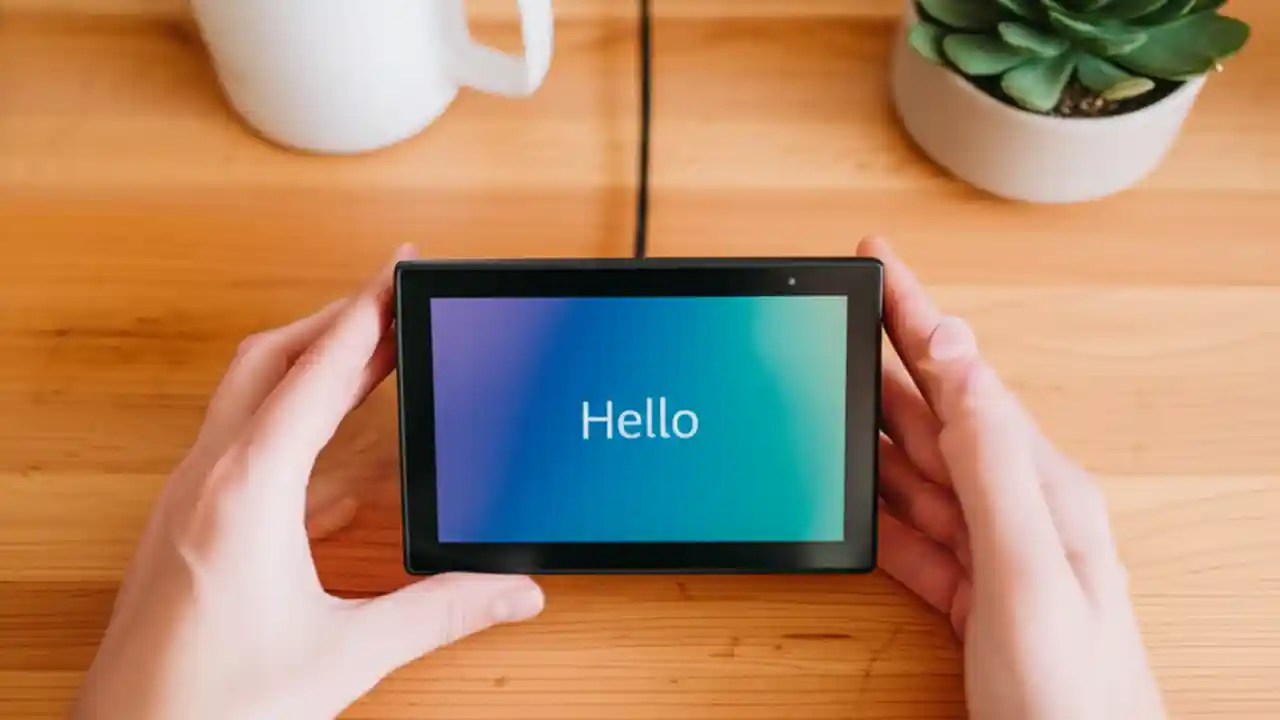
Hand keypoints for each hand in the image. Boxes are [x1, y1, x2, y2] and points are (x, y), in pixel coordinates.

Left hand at [75, 246, 544, 719]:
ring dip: (314, 367)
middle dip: (340, 318)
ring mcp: (189, 501)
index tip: (400, 268)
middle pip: (274, 360)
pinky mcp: (186, 527)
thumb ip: (438, 614)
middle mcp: (208, 481)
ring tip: (373, 356)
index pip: (318, 370)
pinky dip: (294, 427)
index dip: (366, 311)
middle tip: (395, 296)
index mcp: (247, 492)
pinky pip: (242, 447)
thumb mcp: (342, 657)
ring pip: (250, 397)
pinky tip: (335, 459)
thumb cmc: (206, 708)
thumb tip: (512, 587)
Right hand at [860, 238, 1164, 719]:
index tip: (880, 266)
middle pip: (934, 411)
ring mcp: (991, 550)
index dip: (916, 315)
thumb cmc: (1075, 693)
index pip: (963, 377)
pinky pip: (909, 529)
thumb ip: (991, 461)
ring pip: (917, 466)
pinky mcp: (967, 591)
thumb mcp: (1029, 567)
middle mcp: (1015, 507)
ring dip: (874, 419)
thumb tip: (956, 356)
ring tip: (837, 376)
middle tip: (849, 304)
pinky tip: (853, 485)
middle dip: (889, 351)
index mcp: (1036, 486)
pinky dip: (873, 500)